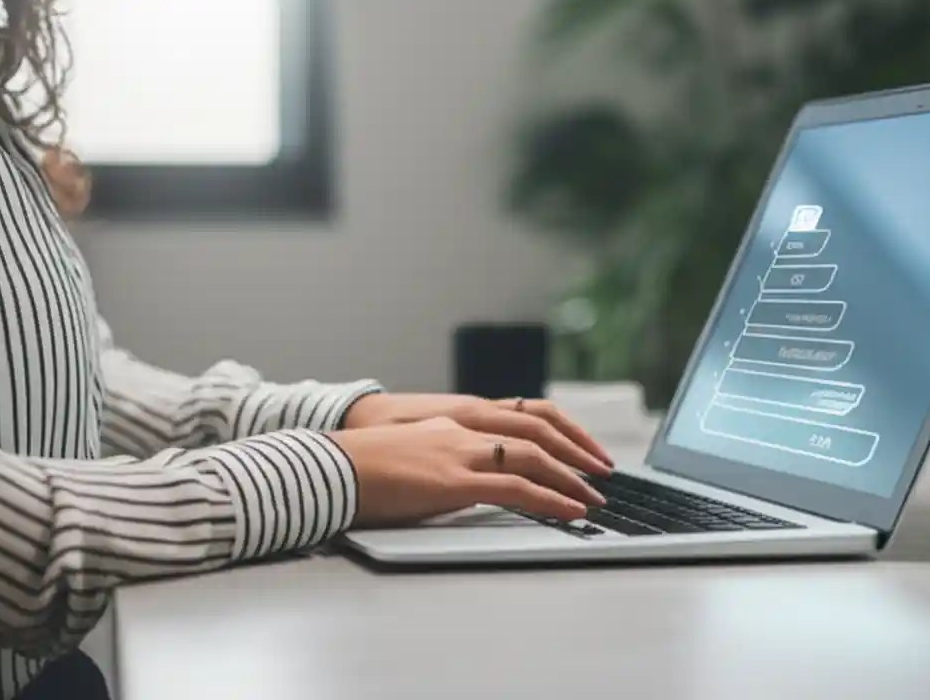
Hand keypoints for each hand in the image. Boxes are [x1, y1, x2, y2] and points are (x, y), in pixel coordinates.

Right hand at [343, 393, 612, 475]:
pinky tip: (569, 511)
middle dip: (574, 452)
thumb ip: (437, 460)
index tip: (576, 449)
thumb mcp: (408, 455)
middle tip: (601, 471)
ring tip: (593, 497)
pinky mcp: (454, 482)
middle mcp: (462, 431)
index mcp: (452, 423)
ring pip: (533, 458)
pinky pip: (516, 489)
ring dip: (569, 478)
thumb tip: (455, 480)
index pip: (517, 418)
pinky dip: (550, 499)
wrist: (327, 468)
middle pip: (535, 431)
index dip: (554, 433)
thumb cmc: (357, 468)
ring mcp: (460, 454)